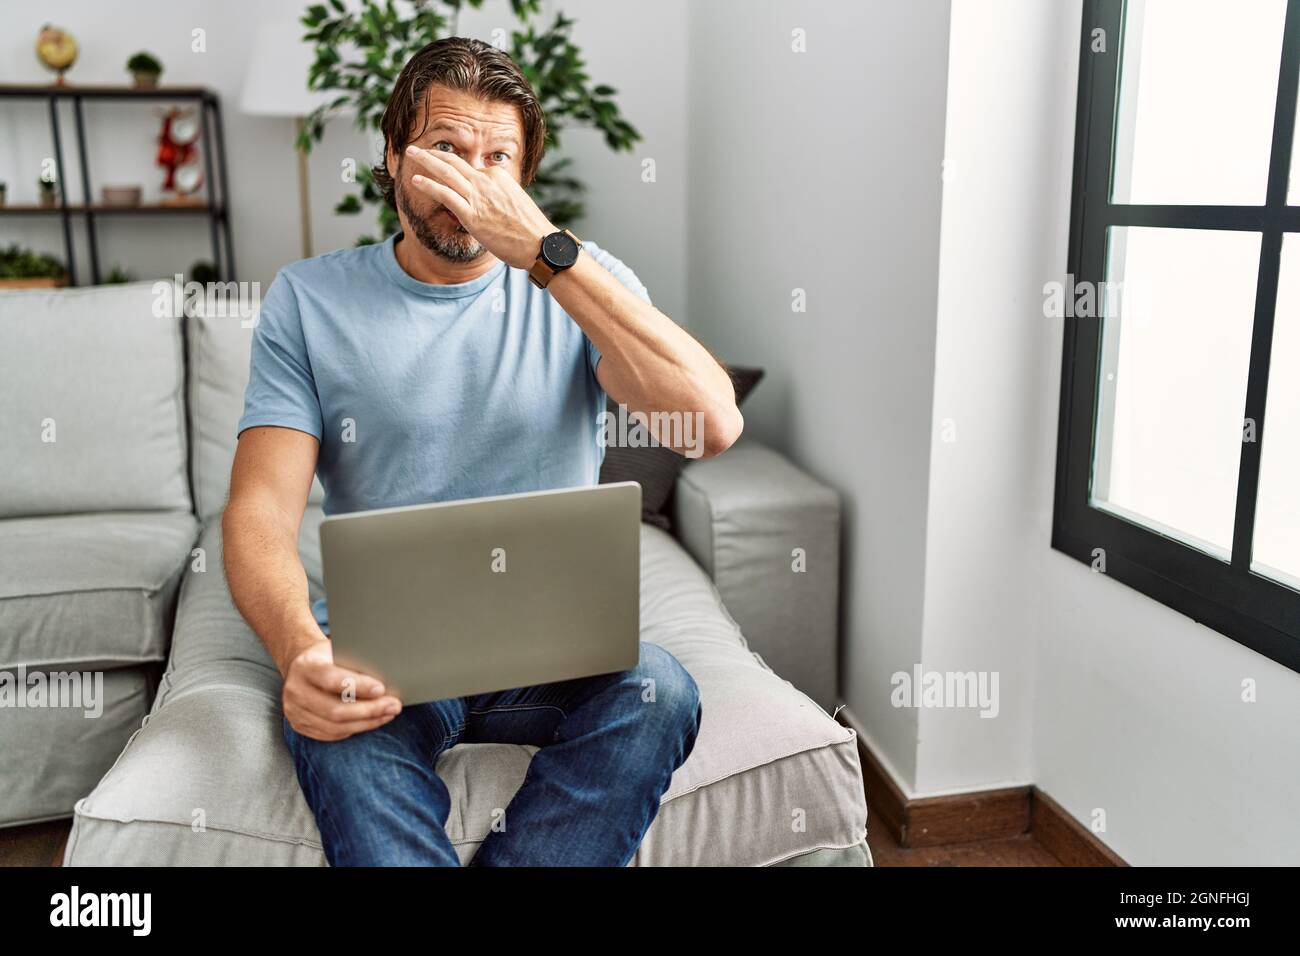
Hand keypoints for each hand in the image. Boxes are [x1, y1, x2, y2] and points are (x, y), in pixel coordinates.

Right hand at [282, 640, 402, 740]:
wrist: (302, 666)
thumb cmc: (329, 656)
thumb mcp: (339, 650)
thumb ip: (356, 662)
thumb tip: (388, 677)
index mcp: (305, 666)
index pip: (332, 680)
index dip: (358, 686)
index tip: (382, 689)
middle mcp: (295, 690)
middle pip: (334, 710)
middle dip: (369, 710)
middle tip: (393, 706)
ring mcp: (294, 711)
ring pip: (334, 726)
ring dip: (366, 723)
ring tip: (387, 714)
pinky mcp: (298, 725)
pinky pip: (330, 734)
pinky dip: (354, 728)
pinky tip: (371, 721)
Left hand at [404, 144, 556, 269]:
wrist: (539, 244)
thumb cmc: (529, 229)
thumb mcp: (514, 203)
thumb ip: (497, 197)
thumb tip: (485, 203)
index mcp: (498, 176)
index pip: (470, 170)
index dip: (452, 169)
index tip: (439, 168)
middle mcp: (486, 181)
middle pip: (454, 161)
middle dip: (432, 153)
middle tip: (415, 147)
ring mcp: (478, 196)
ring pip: (445, 172)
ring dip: (425, 161)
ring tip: (410, 153)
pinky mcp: (472, 214)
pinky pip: (445, 194)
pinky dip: (428, 185)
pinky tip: (416, 180)